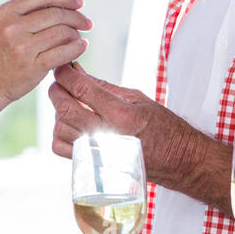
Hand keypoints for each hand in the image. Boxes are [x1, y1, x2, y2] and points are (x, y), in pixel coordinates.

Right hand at [0, 0, 90, 108]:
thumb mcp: (0, 28)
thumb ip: (25, 15)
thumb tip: (61, 4)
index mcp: (4, 12)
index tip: (78, 2)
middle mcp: (12, 27)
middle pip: (56, 13)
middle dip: (77, 16)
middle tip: (86, 22)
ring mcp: (22, 47)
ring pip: (62, 32)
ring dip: (76, 34)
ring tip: (79, 38)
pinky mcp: (32, 66)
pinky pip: (64, 52)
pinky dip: (77, 48)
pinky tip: (81, 47)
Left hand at [48, 63, 207, 188]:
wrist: (178, 160)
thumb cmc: (162, 126)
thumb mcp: (138, 99)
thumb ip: (105, 86)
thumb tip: (78, 71)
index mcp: (121, 115)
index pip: (82, 88)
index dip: (65, 74)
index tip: (61, 67)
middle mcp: (107, 135)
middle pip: (65, 108)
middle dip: (56, 89)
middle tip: (59, 82)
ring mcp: (98, 153)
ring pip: (60, 127)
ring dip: (58, 111)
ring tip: (68, 102)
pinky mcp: (93, 165)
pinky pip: (62, 148)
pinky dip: (59, 133)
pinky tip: (69, 124)